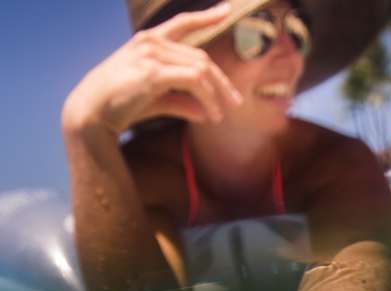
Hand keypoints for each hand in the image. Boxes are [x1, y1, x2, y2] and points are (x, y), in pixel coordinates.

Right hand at [62, 4, 242, 133]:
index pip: (182, 23)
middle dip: (222, 82)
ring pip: (201, 70)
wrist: (91, 112)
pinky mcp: (153, 72)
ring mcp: (151, 54)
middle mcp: (150, 42)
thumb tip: (206, 114)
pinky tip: (211, 114)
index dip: (206, 17)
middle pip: (201, 58)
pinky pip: (194, 81)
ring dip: (216, 94)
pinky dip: (207, 98)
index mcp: (148, 41)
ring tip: (221, 115)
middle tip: (235, 103)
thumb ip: (180, 102)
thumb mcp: (155, 98)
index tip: (226, 10)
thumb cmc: (120, 104)